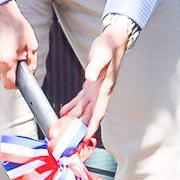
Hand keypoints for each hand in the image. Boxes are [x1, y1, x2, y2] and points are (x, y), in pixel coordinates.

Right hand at [0, 0, 35, 89]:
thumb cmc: (16, 26)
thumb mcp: (31, 43)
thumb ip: (32, 62)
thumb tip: (30, 72)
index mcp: (5, 62)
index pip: (9, 85)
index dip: (16, 83)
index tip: (19, 78)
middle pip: (2, 77)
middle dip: (10, 71)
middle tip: (15, 58)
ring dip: (2, 64)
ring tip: (7, 49)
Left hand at [59, 16, 137, 132]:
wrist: (114, 39)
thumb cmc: (109, 46)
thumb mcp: (101, 55)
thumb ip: (95, 67)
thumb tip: (89, 78)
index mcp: (104, 88)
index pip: (98, 111)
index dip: (92, 125)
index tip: (86, 137)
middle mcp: (101, 92)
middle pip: (91, 114)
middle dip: (82, 128)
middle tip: (72, 140)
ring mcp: (97, 89)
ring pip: (85, 109)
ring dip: (76, 119)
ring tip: (65, 129)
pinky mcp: (92, 84)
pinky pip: (81, 99)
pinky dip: (73, 106)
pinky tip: (65, 111)